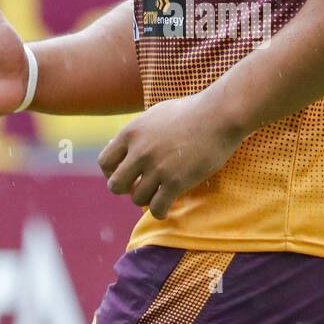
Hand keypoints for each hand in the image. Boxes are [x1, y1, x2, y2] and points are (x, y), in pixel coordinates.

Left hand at [97, 92, 244, 219]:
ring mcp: (157, 167)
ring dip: (146, 199)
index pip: (104, 162)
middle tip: (140, 187)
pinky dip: (159, 212)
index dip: (112, 173)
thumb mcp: (155, 115)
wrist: (219, 115)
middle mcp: (139, 151)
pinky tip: (165, 209)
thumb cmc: (191, 112)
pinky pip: (157, 207)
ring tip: (158, 195)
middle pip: (115, 185)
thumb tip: (117, 146)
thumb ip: (136, 133)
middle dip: (126, 189)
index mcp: (131, 133)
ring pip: (137, 198)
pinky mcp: (176, 181)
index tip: (126, 175)